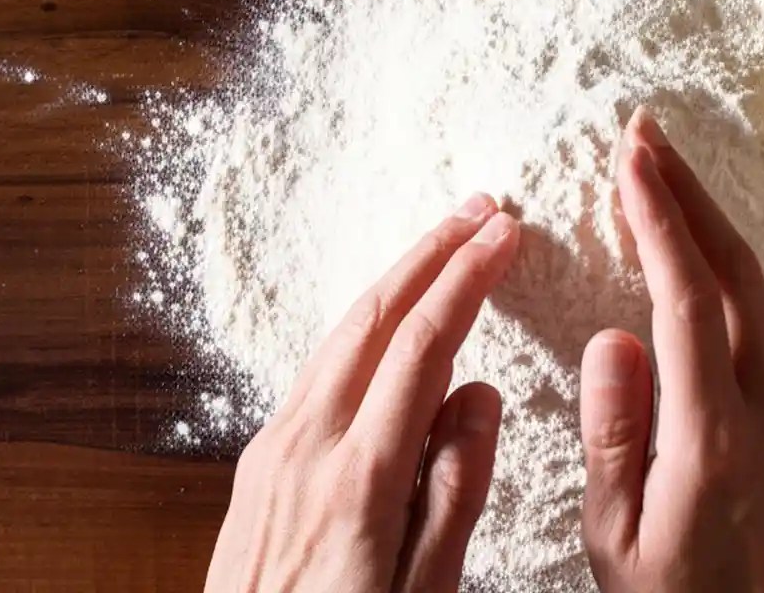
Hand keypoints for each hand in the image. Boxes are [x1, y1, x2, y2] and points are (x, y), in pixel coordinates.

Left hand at [205, 196, 519, 592]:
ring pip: (340, 334)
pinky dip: (363, 323)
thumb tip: (480, 393)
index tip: (504, 235)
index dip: (467, 279)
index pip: (423, 345)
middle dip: (431, 252)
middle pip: (374, 317)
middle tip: (480, 209)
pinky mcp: (260, 459)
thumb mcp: (427, 588)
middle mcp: (307, 444)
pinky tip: (388, 315)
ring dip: (396, 279)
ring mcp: (274, 447)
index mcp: (360, 475)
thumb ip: (456, 489)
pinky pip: (318, 366)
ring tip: (444, 243)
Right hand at [580, 109, 763, 591]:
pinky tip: (693, 267)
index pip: (684, 297)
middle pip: (734, 272)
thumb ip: (615, 431)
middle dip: (689, 194)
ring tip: (660, 184)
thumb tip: (614, 336)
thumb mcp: (618, 537)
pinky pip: (760, 329)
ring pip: (752, 295)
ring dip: (707, 231)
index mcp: (716, 436)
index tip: (630, 158)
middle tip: (647, 136)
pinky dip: (723, 281)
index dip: (657, 218)